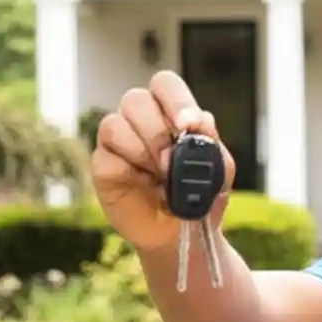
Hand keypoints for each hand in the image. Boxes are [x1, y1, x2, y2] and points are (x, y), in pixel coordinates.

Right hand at [90, 70, 236, 252]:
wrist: (181, 235)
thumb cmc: (199, 198)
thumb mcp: (218, 172)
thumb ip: (211, 144)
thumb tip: (200, 119)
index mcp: (171, 114)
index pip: (166, 85)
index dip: (176, 100)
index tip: (188, 125)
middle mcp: (142, 121)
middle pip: (135, 99)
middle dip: (156, 130)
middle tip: (171, 161)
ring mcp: (120, 140)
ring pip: (116, 122)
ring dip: (143, 150)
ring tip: (162, 177)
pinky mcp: (104, 163)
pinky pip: (106, 151)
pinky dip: (129, 167)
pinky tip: (144, 184)